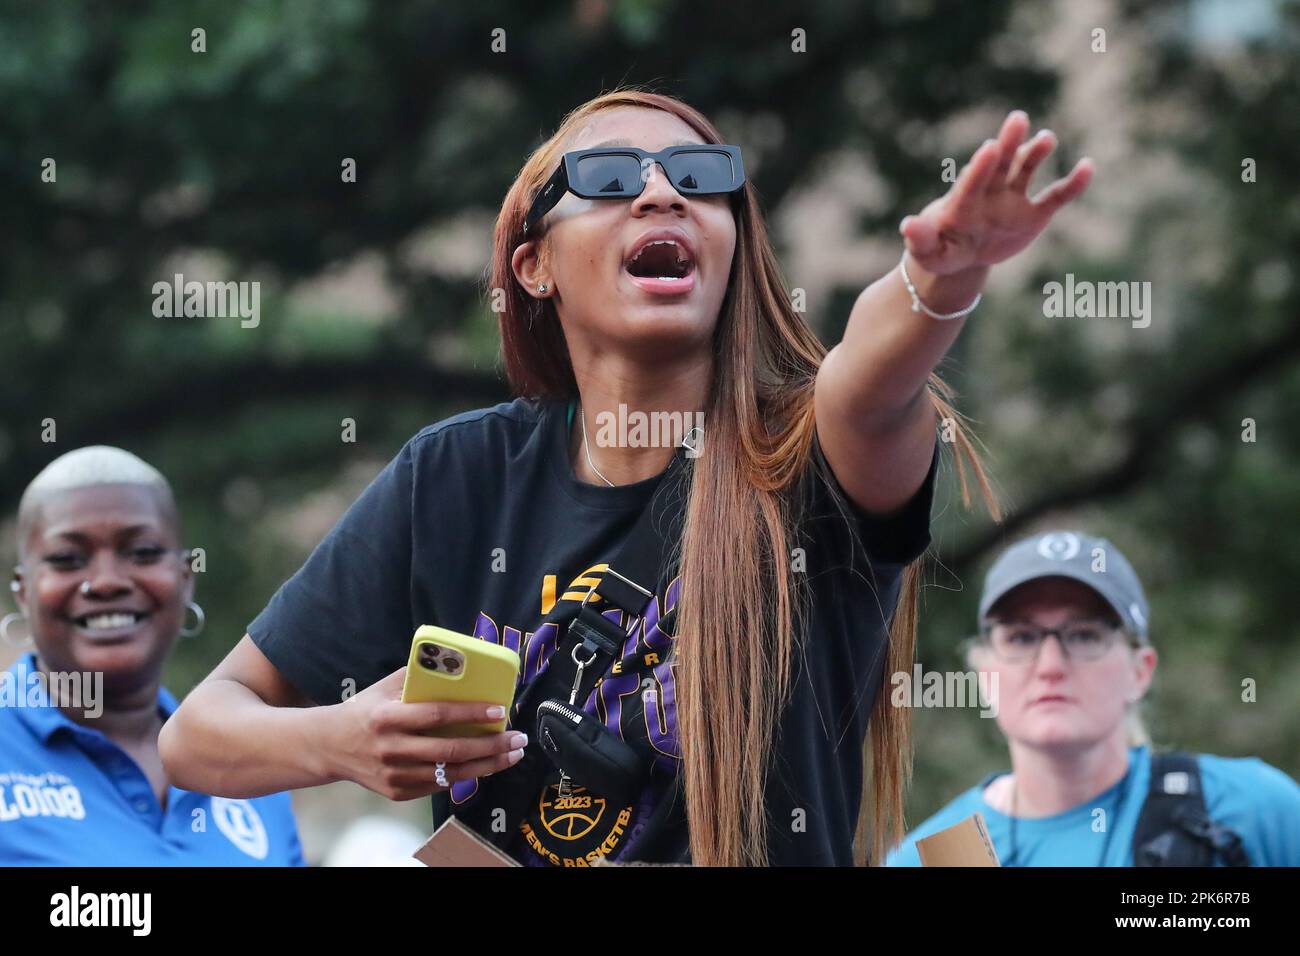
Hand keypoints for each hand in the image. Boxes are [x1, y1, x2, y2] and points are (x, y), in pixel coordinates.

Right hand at [322, 666, 525, 800]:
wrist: (329, 746)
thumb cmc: (365, 710)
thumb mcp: (385, 687)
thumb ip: (418, 675)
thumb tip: (459, 660)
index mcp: (387, 717)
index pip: (436, 715)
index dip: (470, 713)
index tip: (499, 710)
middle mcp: (391, 748)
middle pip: (450, 751)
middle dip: (491, 746)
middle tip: (518, 738)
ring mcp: (394, 775)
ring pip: (450, 774)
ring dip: (488, 765)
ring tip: (512, 754)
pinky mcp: (398, 792)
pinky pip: (439, 785)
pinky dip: (466, 776)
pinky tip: (486, 765)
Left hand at [899, 110, 1093, 277]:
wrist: (962, 256)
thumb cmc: (941, 249)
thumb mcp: (928, 250)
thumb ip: (920, 239)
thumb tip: (907, 225)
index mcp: (963, 201)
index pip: (972, 182)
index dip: (980, 168)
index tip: (988, 148)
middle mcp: (989, 192)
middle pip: (999, 164)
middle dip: (1008, 144)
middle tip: (1017, 120)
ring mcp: (1012, 199)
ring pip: (1025, 171)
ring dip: (1035, 155)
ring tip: (1046, 138)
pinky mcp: (1034, 213)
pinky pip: (1056, 197)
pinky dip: (1072, 184)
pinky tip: (1088, 166)